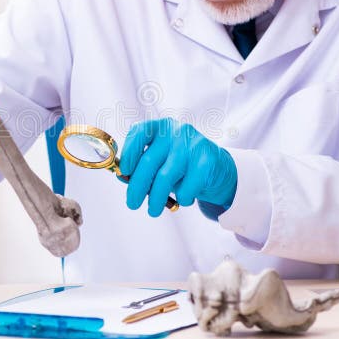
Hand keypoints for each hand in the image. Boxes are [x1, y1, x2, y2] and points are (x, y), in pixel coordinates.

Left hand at [118, 118, 236, 216]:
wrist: (217, 167)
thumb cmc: (180, 165)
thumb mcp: (160, 161)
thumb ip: (140, 166)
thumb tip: (122, 177)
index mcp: (160, 127)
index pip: (139, 132)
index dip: (129, 152)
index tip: (124, 172)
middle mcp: (176, 131)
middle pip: (149, 161)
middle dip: (137, 187)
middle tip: (132, 204)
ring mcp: (192, 144)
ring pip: (166, 177)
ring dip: (156, 199)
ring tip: (153, 211)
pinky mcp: (207, 160)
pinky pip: (187, 187)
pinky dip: (182, 198)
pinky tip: (183, 199)